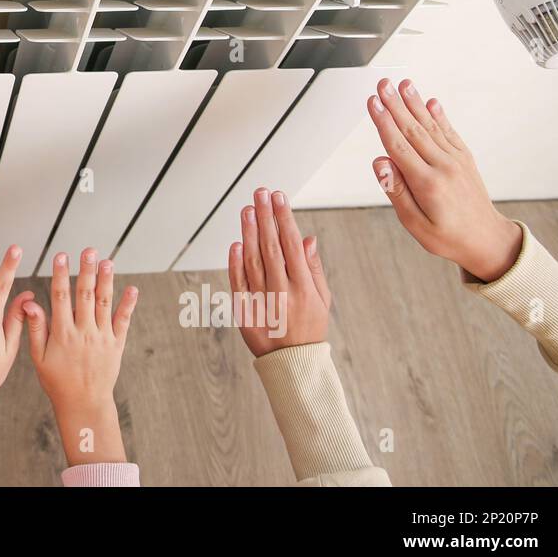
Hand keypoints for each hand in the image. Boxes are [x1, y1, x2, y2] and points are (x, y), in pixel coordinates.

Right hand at [22, 249, 137, 465]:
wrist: (84, 404)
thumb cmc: (57, 381)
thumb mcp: (39, 357)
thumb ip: (36, 328)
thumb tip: (30, 303)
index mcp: (62, 333)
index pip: (60, 297)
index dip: (60, 275)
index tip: (60, 256)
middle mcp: (84, 332)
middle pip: (85, 295)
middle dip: (86, 271)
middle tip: (88, 251)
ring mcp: (102, 338)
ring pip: (104, 304)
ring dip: (106, 281)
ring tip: (107, 261)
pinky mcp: (116, 345)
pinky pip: (123, 321)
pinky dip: (128, 305)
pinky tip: (132, 289)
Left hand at [228, 187, 329, 357]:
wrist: (291, 363)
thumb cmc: (309, 327)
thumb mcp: (322, 299)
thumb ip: (313, 268)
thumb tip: (307, 238)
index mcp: (304, 288)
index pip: (292, 245)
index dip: (284, 219)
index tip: (278, 197)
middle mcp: (282, 293)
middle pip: (271, 248)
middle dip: (265, 217)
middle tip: (260, 193)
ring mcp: (262, 302)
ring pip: (253, 261)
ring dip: (249, 233)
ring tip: (247, 210)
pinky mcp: (244, 311)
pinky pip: (238, 282)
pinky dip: (235, 262)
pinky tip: (236, 242)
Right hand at [366, 78, 521, 281]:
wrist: (487, 240)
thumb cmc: (448, 236)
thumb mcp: (415, 224)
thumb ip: (396, 191)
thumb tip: (381, 163)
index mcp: (428, 183)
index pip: (398, 145)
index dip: (383, 121)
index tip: (372, 102)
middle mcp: (444, 166)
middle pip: (413, 129)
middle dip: (395, 104)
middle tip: (382, 83)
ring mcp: (456, 160)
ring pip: (430, 126)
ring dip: (414, 103)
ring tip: (403, 84)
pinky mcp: (464, 159)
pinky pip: (449, 132)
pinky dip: (439, 115)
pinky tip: (431, 102)